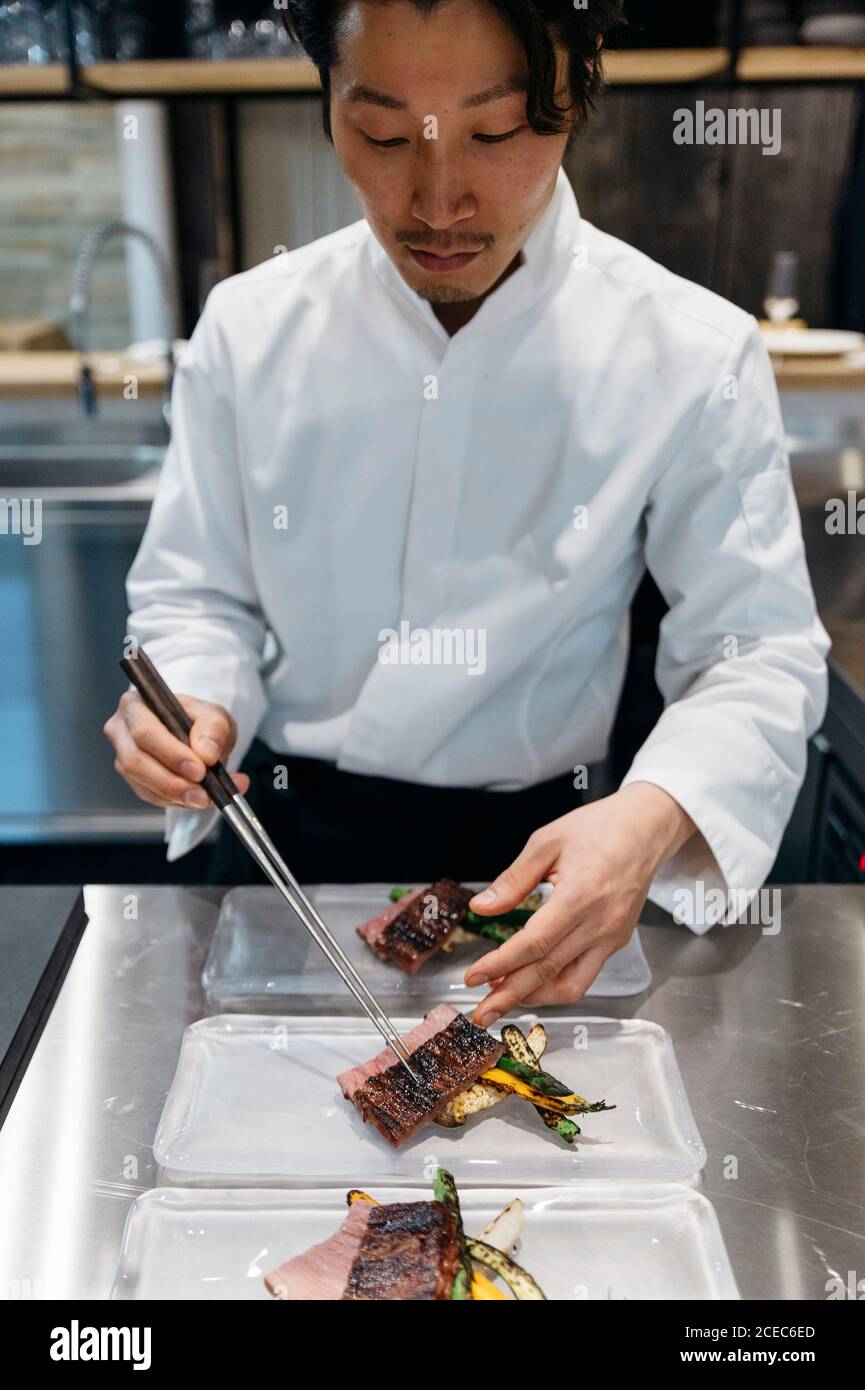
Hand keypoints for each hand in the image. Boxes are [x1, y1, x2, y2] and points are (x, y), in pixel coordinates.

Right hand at [103, 689, 248, 809]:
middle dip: (172, 782)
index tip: (199, 769)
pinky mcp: (134, 780)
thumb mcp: (215, 716)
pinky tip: (198, 799)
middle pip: (136, 762)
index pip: (145, 732)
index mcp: (135, 705)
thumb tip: (206, 753)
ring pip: (142, 784)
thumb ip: (214, 730)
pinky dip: (177, 802)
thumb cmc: (199, 721)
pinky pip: (151, 797)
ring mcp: (124, 758)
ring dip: (176, 796)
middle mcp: (121, 731)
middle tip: (203, 793)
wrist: (199, 737)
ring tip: (208, 797)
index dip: (170, 754)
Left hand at [465, 782, 695, 1024]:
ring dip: (535, 997)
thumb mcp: (547, 842)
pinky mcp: (616, 941)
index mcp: (579, 897)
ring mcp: (611, 937)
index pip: (533, 944)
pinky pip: (585, 975)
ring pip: (571, 984)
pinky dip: (556, 984)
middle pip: (547, 972)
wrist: (645, 827)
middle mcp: (599, 924)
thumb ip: (513, 879)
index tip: (472, 977)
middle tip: (481, 1013)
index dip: (499, 965)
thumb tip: (482, 907)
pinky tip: (533, 981)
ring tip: (503, 997)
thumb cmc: (598, 828)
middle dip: (509, 996)